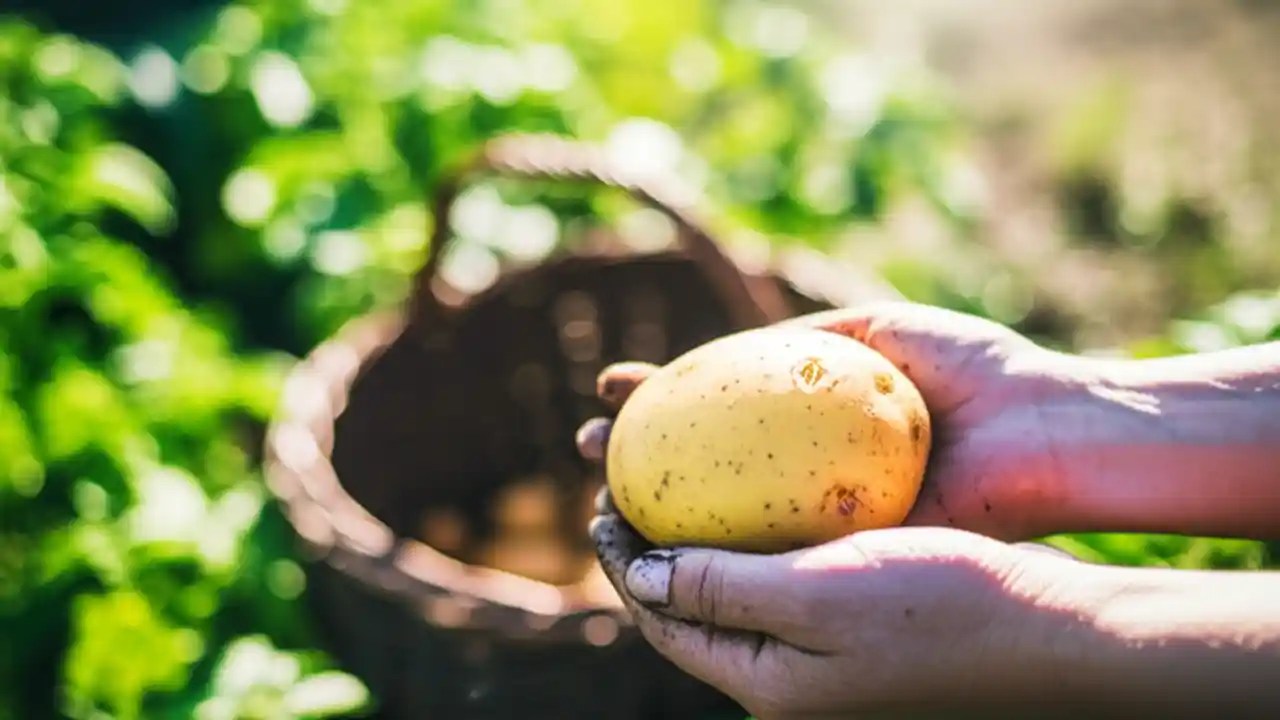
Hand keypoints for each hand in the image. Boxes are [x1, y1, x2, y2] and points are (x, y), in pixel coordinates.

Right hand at [580, 301, 1086, 540]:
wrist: (1047, 435)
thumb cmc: (978, 373)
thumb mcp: (881, 332)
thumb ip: (806, 342)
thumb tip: (727, 352)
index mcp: (814, 420)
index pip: (717, 409)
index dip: (658, 398)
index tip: (610, 383)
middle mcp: (807, 474)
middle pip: (702, 464)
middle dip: (635, 450)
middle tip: (584, 438)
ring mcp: (823, 519)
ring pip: (718, 516)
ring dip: (650, 498)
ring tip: (593, 476)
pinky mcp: (846, 557)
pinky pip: (767, 551)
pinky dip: (709, 540)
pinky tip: (658, 526)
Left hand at [588, 495, 1090, 719]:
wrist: (1052, 629)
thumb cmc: (943, 607)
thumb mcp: (819, 595)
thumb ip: (722, 590)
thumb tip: (640, 579)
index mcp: (767, 685)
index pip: (665, 621)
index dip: (625, 561)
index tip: (602, 496)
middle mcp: (789, 681)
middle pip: (694, 609)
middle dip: (654, 547)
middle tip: (628, 478)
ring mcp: (826, 659)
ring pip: (737, 590)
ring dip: (703, 536)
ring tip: (682, 476)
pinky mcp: (859, 629)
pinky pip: (786, 578)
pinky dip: (759, 535)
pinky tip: (766, 489)